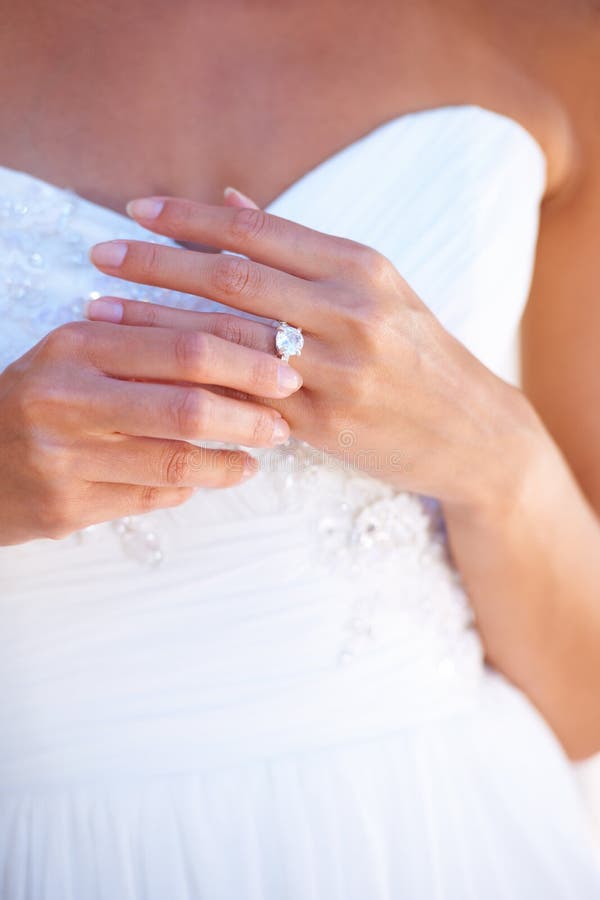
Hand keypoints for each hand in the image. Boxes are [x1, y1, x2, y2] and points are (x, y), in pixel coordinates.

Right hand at [0, 309, 301, 544]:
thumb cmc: (42, 397)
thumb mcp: (82, 355)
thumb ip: (148, 347)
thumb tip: (244, 350)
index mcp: (76, 346)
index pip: (183, 347)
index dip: (246, 359)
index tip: (287, 370)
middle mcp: (67, 399)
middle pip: (187, 406)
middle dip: (250, 416)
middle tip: (282, 423)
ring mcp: (64, 459)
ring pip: (175, 462)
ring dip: (229, 461)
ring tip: (255, 456)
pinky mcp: (67, 507)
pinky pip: (151, 497)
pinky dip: (189, 486)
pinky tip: (207, 476)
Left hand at [87, 189, 536, 508]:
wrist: (474, 431)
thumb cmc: (419, 353)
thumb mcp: (376, 287)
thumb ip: (301, 248)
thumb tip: (233, 200)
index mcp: (359, 267)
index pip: (255, 230)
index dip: (188, 217)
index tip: (135, 209)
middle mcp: (349, 311)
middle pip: (232, 277)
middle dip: (157, 263)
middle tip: (99, 255)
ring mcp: (337, 370)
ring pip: (229, 339)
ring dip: (159, 325)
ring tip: (105, 315)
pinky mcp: (326, 424)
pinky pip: (246, 400)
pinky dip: (195, 384)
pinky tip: (153, 376)